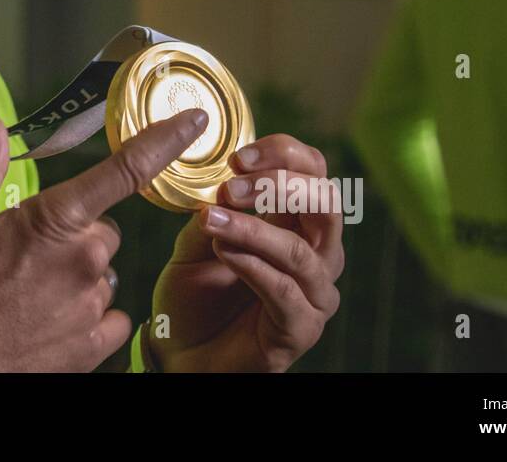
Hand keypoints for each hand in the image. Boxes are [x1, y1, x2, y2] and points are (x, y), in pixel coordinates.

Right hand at [0, 109, 209, 371]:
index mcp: (53, 220)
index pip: (127, 169)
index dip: (166, 140)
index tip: (194, 122)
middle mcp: (83, 260)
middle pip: (103, 231)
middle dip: (74, 237)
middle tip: (28, 256)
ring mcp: (91, 307)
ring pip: (104, 276)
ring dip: (78, 280)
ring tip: (29, 295)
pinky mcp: (91, 347)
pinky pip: (111, 319)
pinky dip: (88, 318)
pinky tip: (49, 321)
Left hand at [148, 134, 344, 371]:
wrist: (180, 352)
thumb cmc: (194, 295)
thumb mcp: (195, 241)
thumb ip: (213, 212)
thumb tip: (221, 186)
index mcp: (296, 224)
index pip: (314, 172)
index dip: (284, 154)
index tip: (238, 158)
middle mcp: (315, 254)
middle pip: (326, 202)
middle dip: (279, 184)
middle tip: (231, 185)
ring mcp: (313, 294)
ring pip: (302, 250)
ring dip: (255, 229)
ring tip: (212, 221)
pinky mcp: (300, 329)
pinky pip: (286, 292)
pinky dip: (254, 266)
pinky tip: (224, 251)